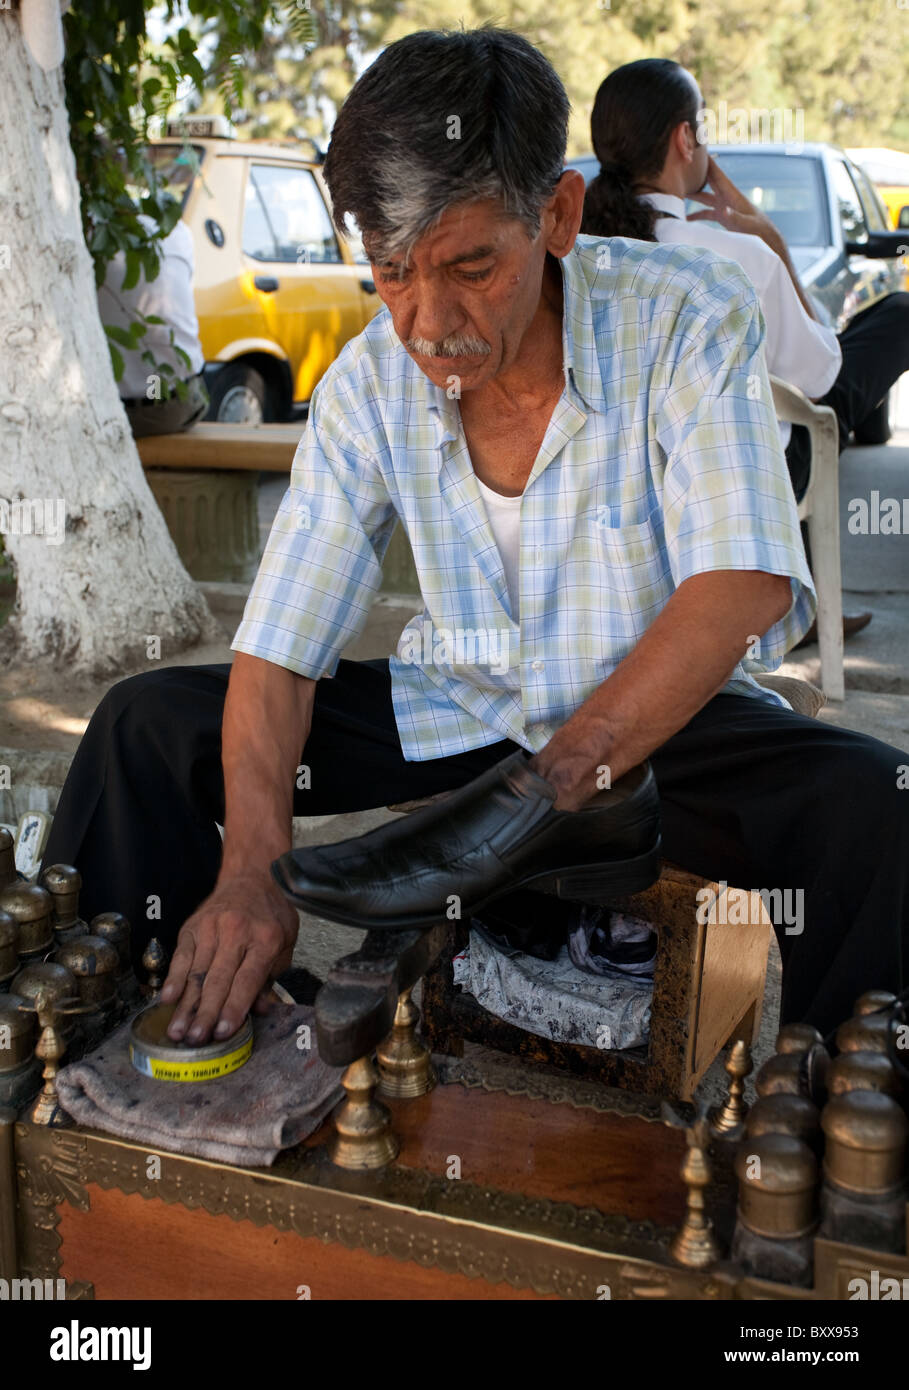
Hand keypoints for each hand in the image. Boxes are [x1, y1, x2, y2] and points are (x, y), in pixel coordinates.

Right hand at [160, 870, 297, 1044]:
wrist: (253, 876)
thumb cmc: (271, 915)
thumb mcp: (285, 945)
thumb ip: (271, 978)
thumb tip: (259, 1010)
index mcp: (266, 939)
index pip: (247, 980)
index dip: (234, 1008)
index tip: (223, 1032)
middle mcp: (237, 932)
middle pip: (219, 980)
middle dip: (206, 1014)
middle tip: (195, 1040)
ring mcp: (212, 928)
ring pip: (197, 972)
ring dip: (186, 1005)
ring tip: (177, 1031)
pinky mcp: (192, 926)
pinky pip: (181, 956)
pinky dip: (173, 979)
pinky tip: (167, 999)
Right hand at [688, 156, 783, 252]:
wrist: (765, 238)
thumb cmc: (758, 230)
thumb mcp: (746, 224)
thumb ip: (735, 217)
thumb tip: (724, 210)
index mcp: (731, 195)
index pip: (717, 175)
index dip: (707, 163)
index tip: (697, 151)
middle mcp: (726, 197)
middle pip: (708, 181)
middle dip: (697, 173)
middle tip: (683, 164)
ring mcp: (723, 207)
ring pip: (704, 196)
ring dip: (693, 193)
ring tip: (678, 190)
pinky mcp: (723, 216)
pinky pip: (706, 213)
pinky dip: (696, 214)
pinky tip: (686, 219)